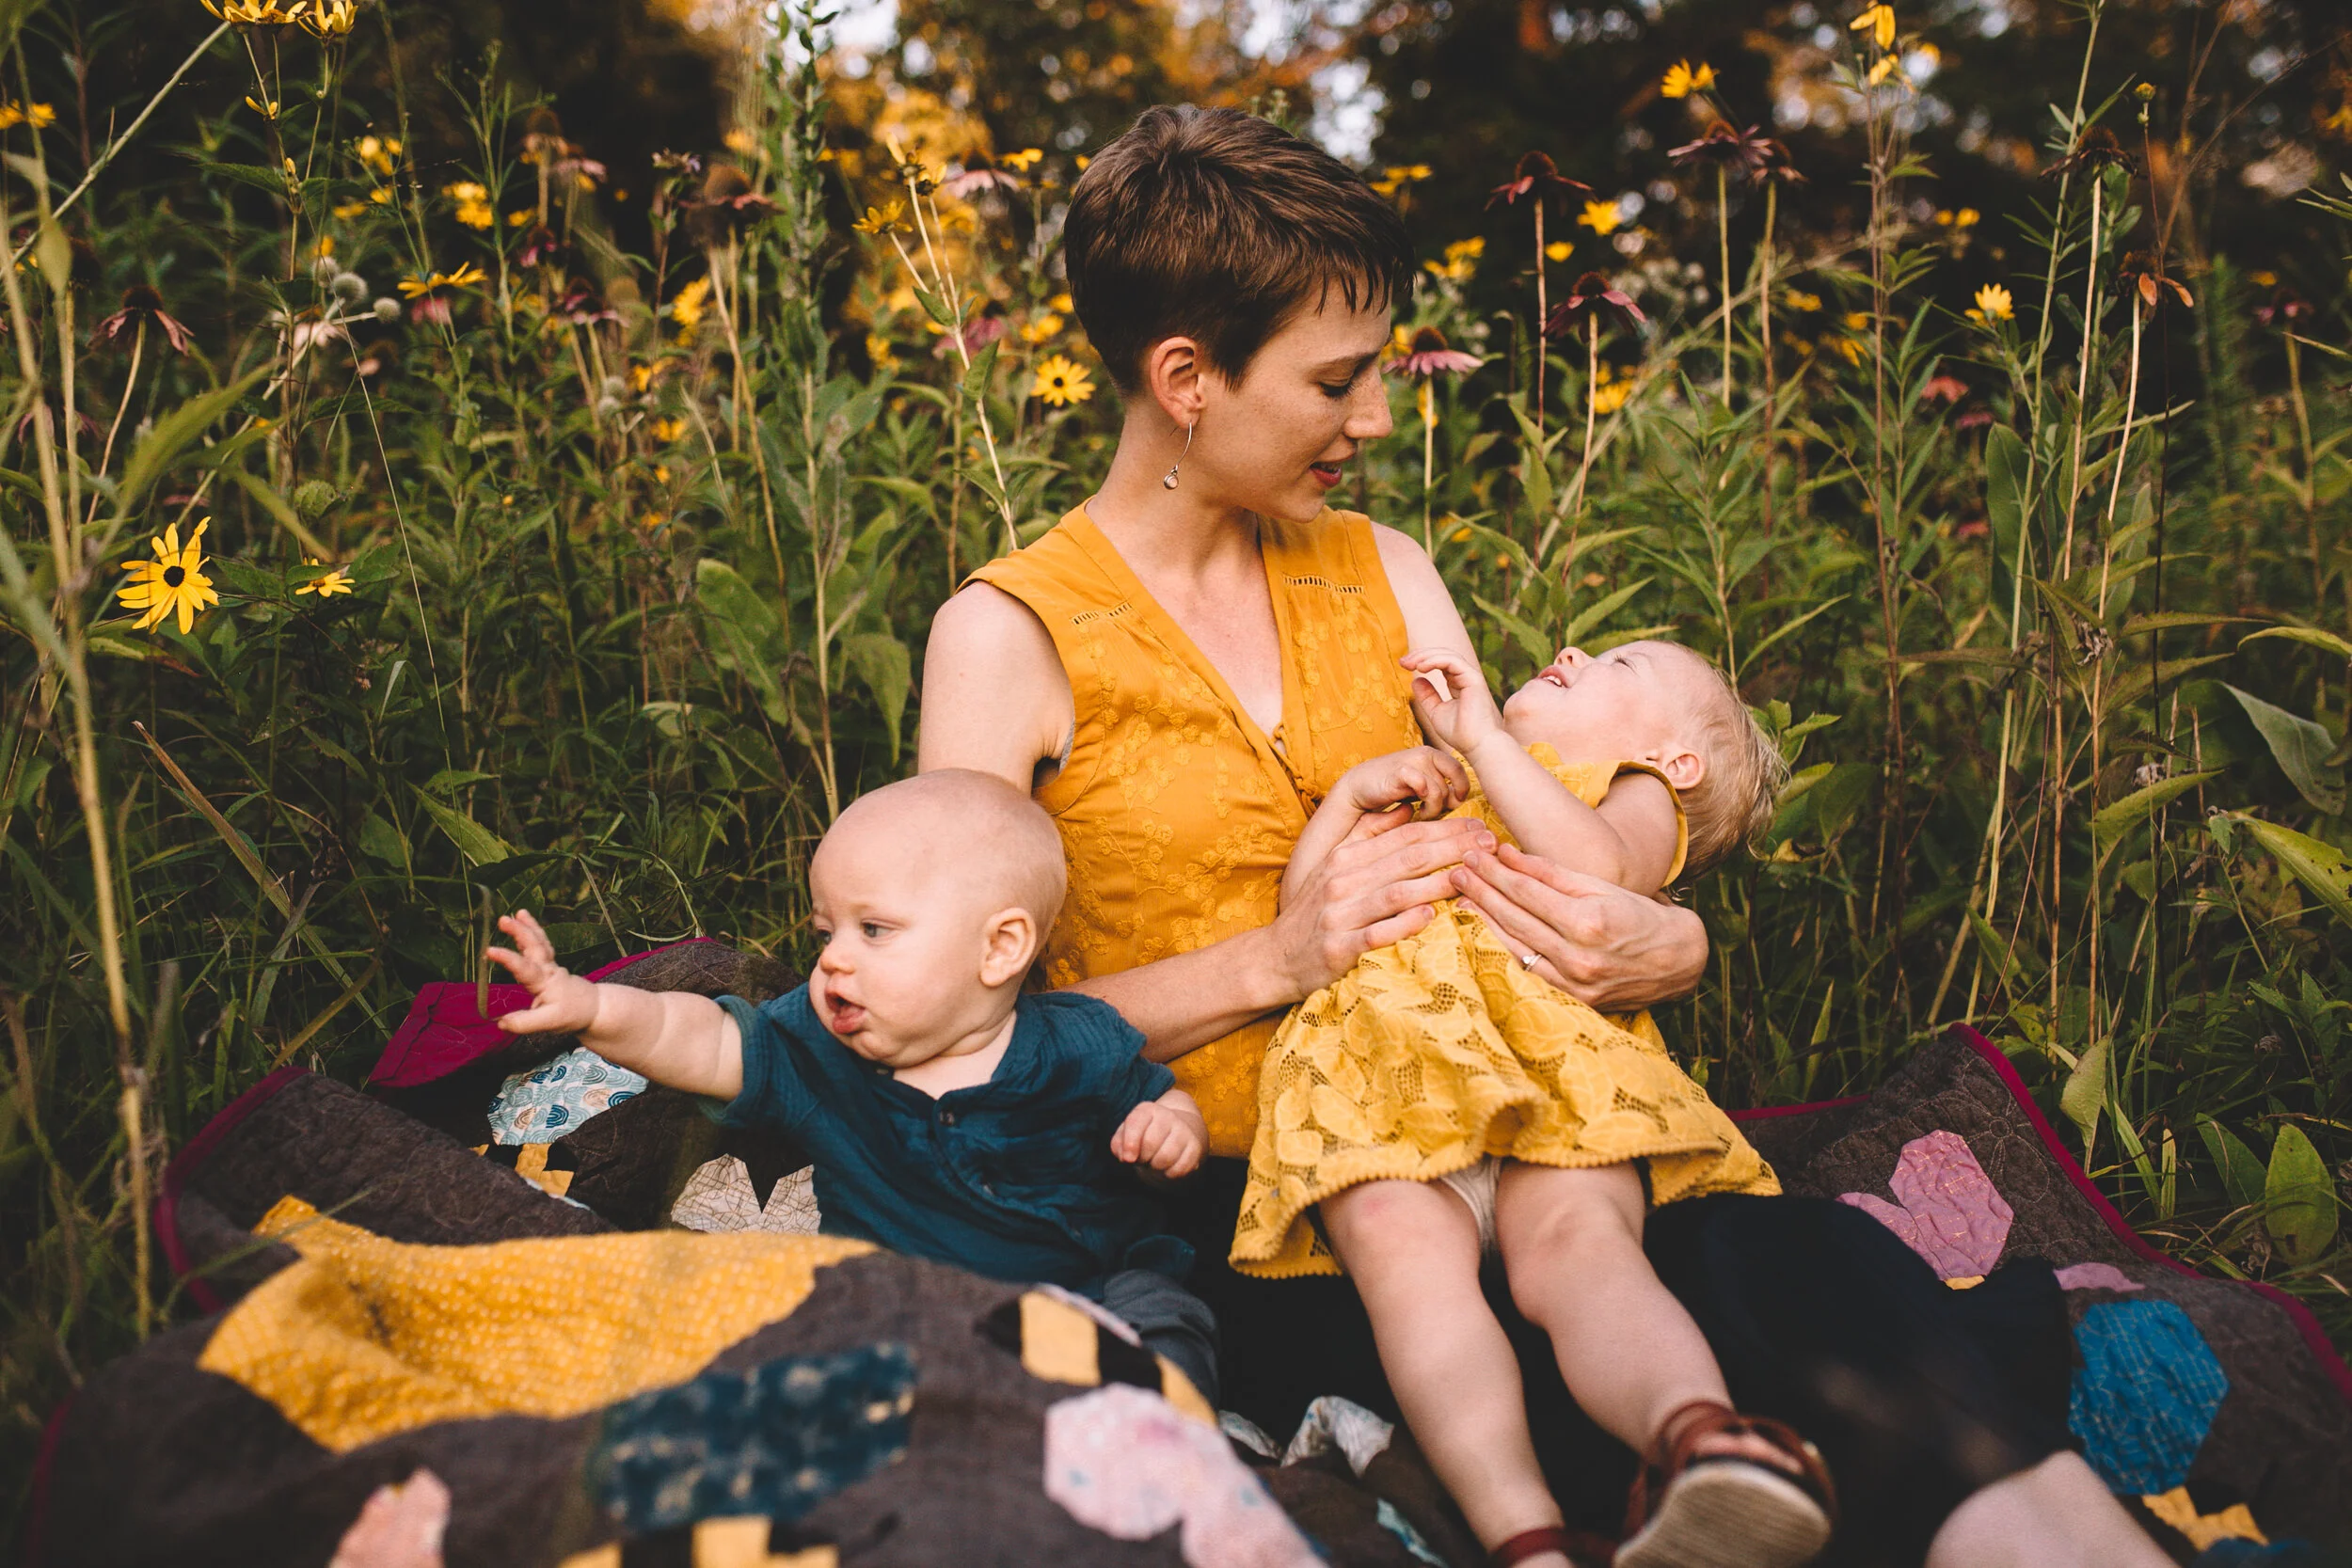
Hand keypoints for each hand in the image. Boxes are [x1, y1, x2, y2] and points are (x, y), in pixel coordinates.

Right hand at [483, 909, 603, 1035]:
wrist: (594, 1007)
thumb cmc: (571, 1014)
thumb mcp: (548, 1024)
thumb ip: (524, 1023)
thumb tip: (501, 1022)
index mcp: (544, 982)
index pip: (524, 968)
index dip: (508, 959)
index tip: (489, 951)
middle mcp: (548, 969)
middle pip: (534, 946)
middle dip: (520, 931)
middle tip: (503, 919)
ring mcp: (550, 965)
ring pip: (539, 942)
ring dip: (528, 926)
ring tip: (517, 913)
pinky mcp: (550, 965)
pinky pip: (541, 944)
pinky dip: (533, 932)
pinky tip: (525, 923)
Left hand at [1111, 1098, 1204, 1177]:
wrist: (1178, 1132)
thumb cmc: (1146, 1135)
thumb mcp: (1127, 1135)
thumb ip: (1119, 1144)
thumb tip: (1126, 1157)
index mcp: (1148, 1110)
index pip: (1136, 1122)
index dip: (1130, 1143)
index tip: (1128, 1159)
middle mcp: (1168, 1116)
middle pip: (1150, 1143)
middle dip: (1142, 1158)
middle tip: (1143, 1159)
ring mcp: (1184, 1131)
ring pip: (1166, 1157)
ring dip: (1156, 1167)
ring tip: (1154, 1162)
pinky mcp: (1196, 1147)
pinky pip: (1180, 1168)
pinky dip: (1170, 1174)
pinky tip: (1168, 1167)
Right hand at [1271, 809, 1494, 994]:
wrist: (1274, 958)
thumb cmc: (1314, 912)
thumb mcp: (1334, 866)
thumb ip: (1368, 836)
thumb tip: (1408, 809)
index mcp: (1345, 856)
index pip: (1404, 836)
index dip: (1446, 830)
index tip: (1480, 827)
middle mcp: (1342, 880)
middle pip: (1407, 859)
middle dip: (1453, 849)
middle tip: (1491, 847)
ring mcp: (1339, 914)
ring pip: (1397, 893)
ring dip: (1439, 884)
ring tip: (1473, 878)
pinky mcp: (1338, 948)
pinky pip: (1377, 933)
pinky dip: (1404, 924)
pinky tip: (1431, 917)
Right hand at [1340, 746, 1469, 820]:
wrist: (1360, 785)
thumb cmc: (1393, 787)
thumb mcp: (1421, 784)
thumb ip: (1440, 787)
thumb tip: (1458, 800)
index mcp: (1432, 754)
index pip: (1459, 770)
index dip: (1461, 789)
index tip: (1454, 803)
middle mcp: (1425, 754)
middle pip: (1450, 784)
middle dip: (1445, 803)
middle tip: (1432, 810)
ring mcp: (1413, 761)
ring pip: (1440, 791)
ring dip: (1433, 808)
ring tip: (1422, 813)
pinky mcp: (1401, 771)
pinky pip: (1425, 787)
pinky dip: (1425, 801)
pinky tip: (1414, 807)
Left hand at [1401, 648, 1503, 755]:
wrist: (1476, 746)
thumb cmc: (1460, 733)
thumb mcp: (1435, 712)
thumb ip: (1427, 696)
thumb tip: (1415, 679)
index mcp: (1458, 684)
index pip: (1439, 663)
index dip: (1421, 660)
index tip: (1403, 665)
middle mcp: (1465, 678)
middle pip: (1442, 655)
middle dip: (1421, 655)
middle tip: (1403, 661)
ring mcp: (1471, 677)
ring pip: (1448, 655)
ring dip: (1426, 656)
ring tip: (1410, 663)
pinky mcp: (1474, 679)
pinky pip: (1453, 661)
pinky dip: (1435, 661)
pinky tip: (1421, 667)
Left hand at [1449, 843, 1707, 1009]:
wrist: (1677, 961)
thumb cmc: (1637, 915)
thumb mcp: (1600, 885)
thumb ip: (1551, 872)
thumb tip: (1507, 854)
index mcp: (1587, 920)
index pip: (1526, 892)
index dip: (1495, 871)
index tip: (1473, 854)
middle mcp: (1578, 955)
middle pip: (1514, 917)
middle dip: (1482, 890)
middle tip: (1456, 869)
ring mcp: (1574, 982)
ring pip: (1515, 945)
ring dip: (1485, 919)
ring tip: (1463, 896)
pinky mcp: (1573, 999)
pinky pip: (1529, 970)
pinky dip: (1505, 948)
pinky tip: (1486, 930)